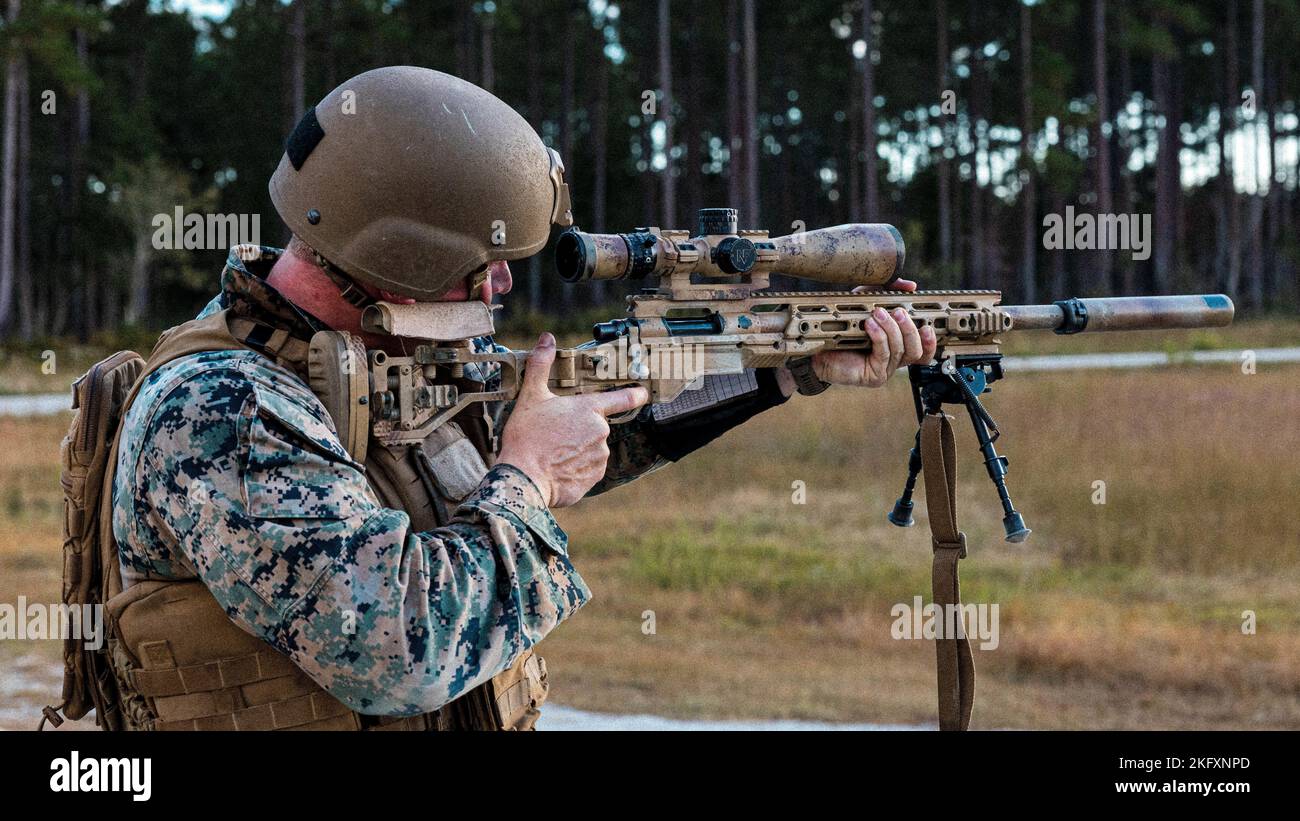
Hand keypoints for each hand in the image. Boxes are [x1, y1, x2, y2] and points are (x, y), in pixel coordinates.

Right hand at [497, 333, 649, 507]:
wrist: (522, 478)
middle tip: (554, 434)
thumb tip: (547, 339)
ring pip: (591, 449)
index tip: (644, 392)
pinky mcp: (593, 479)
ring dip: (576, 450)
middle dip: (579, 429)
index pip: (623, 398)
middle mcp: (601, 432)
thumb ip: (541, 366)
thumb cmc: (527, 437)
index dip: (636, 394)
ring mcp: (599, 457)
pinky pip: (587, 470)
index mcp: (589, 409)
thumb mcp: (531, 396)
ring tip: (552, 453)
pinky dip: (574, 469)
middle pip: (596, 427)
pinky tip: (556, 468)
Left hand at [808, 278, 936, 387]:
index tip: (927, 324)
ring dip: (892, 329)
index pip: (925, 350)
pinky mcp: (873, 376)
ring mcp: (885, 370)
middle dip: (910, 329)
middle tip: (899, 312)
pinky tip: (870, 326)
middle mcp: (895, 360)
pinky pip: (883, 355)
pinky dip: (879, 337)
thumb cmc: (844, 325)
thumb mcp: (867, 301)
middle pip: (917, 350)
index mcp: (899, 346)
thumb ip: (888, 291)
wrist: (818, 347)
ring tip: (878, 314)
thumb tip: (911, 285)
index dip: (931, 340)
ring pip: (901, 351)